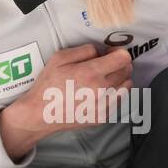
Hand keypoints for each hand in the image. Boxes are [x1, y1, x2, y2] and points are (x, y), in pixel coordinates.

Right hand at [0, 44, 132, 159]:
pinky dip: (113, 94)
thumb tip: (101, 52)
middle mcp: (101, 90)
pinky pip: (118, 101)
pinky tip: (99, 92)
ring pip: (126, 86)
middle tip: (106, 64)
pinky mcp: (102, 117)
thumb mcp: (60, 57)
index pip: (123, 58)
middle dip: (119, 64)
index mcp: (91, 72)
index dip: (118, 52)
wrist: (40, 114)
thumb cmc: (48, 85)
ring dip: (119, 79)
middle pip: (127, 71)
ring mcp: (103, 105)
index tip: (110, 53)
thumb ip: (85, 50)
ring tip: (104, 79)